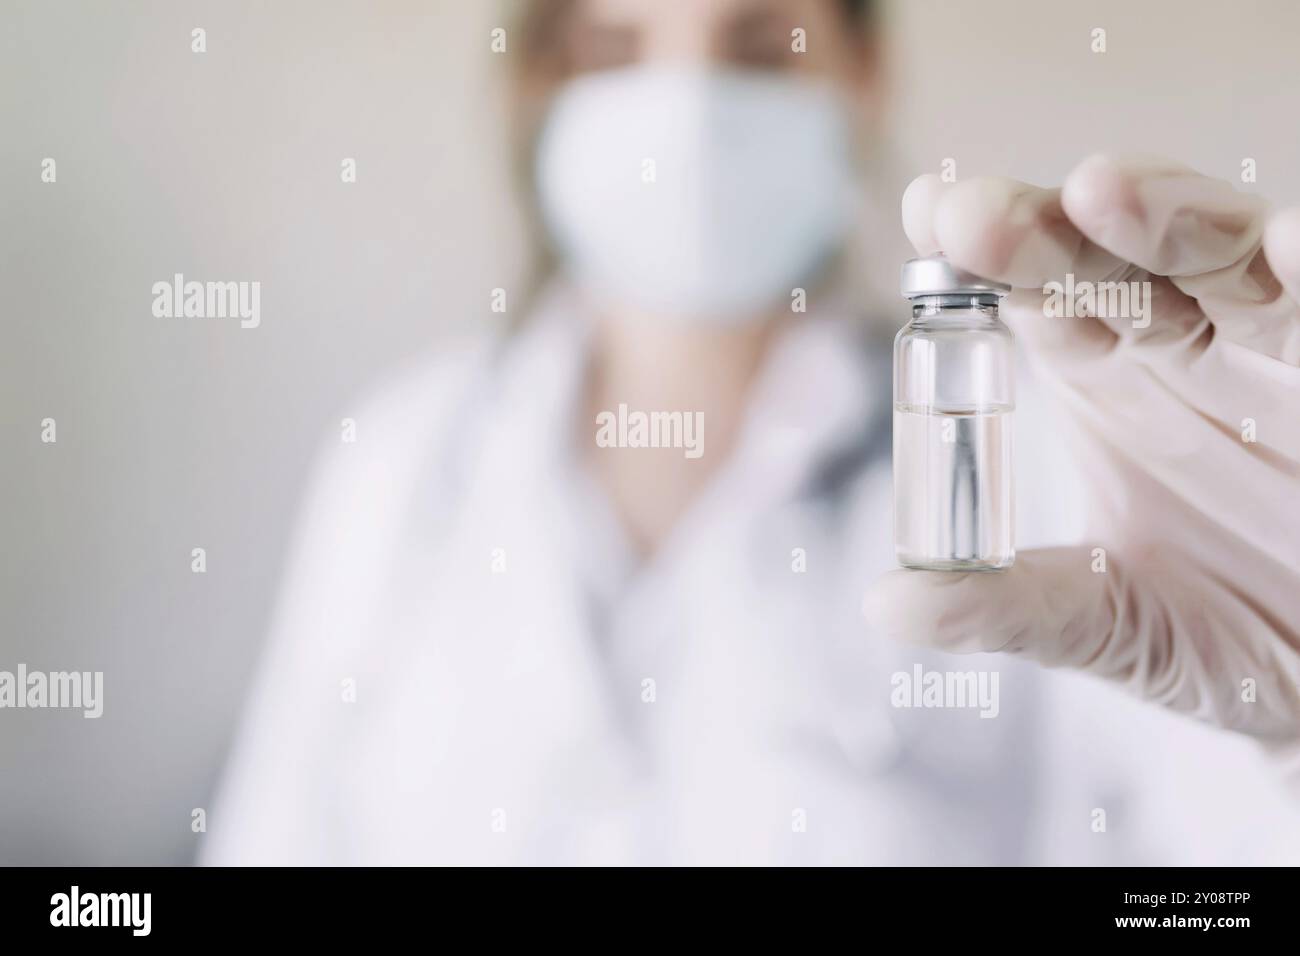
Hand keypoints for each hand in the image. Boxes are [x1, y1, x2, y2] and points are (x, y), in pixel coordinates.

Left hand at [864, 155, 1299, 756]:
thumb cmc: (1234, 635)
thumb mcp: (1114, 627)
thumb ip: (1011, 609)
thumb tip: (889, 605)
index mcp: (1107, 380)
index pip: (1036, 295)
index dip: (982, 256)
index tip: (924, 217)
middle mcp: (1188, 348)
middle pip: (1111, 260)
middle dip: (1043, 231)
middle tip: (972, 218)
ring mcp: (1280, 354)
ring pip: (1224, 257)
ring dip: (1164, 218)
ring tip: (1097, 192)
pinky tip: (1285, 243)